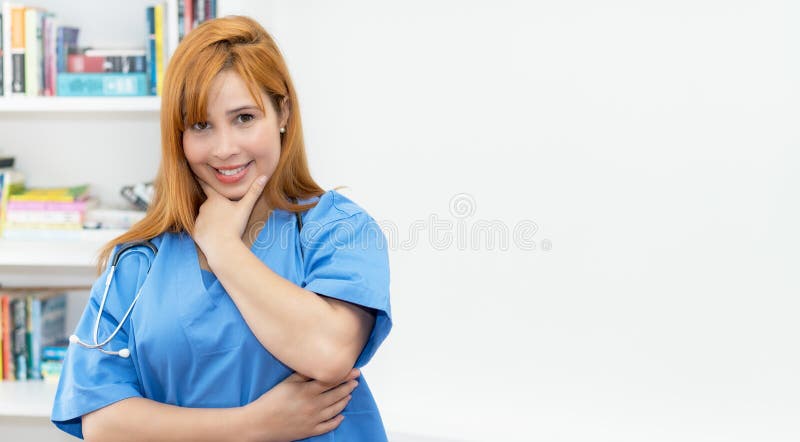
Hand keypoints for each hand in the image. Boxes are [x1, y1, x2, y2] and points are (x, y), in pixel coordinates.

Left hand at [193, 175, 266, 257]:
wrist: (222, 247)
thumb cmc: (234, 225)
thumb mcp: (246, 207)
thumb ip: (254, 192)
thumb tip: (264, 176)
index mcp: (215, 199)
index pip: (206, 186)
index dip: (202, 179)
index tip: (196, 173)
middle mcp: (203, 207)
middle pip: (210, 205)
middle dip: (215, 207)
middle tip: (226, 215)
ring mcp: (198, 220)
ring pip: (205, 217)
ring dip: (211, 220)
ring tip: (222, 228)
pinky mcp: (196, 232)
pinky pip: (201, 229)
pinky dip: (207, 231)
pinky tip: (215, 236)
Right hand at [239, 368, 360, 441]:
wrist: (260, 424)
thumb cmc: (271, 401)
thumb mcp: (287, 383)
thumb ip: (303, 374)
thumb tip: (317, 364)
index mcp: (308, 391)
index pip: (332, 380)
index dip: (345, 375)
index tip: (355, 371)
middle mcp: (314, 405)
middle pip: (337, 394)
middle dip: (349, 387)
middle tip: (356, 381)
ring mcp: (313, 419)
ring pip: (336, 410)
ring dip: (345, 401)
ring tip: (349, 395)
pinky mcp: (310, 431)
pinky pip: (328, 426)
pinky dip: (337, 421)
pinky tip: (341, 416)